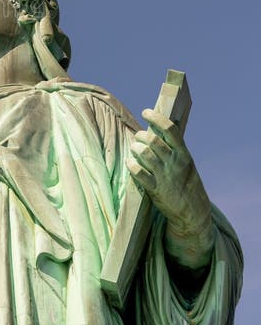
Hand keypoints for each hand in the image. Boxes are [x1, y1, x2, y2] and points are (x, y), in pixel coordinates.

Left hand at [128, 109, 213, 268]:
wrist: (193, 212)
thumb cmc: (186, 183)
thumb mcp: (186, 163)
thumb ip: (175, 148)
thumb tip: (160, 127)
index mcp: (183, 154)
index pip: (170, 129)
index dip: (156, 117)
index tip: (146, 112)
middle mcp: (174, 162)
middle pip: (153, 140)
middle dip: (141, 135)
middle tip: (138, 137)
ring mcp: (165, 176)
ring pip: (145, 154)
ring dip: (135, 148)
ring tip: (134, 149)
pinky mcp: (156, 189)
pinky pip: (139, 173)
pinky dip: (132, 165)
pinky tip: (131, 163)